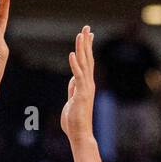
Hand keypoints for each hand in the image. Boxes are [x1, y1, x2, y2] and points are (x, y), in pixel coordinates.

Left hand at [60, 25, 94, 140]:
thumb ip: (73, 90)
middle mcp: (88, 84)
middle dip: (87, 42)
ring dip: (82, 49)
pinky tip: (72, 54)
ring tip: (81, 34)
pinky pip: (78, 76)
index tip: (88, 35)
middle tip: (87, 27)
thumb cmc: (75, 121)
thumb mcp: (72, 101)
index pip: (88, 62)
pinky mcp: (81, 93)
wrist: (80, 134)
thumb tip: (73, 80)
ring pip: (85, 64)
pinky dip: (75, 64)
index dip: (87, 48)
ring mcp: (86, 88)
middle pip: (88, 59)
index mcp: (85, 85)